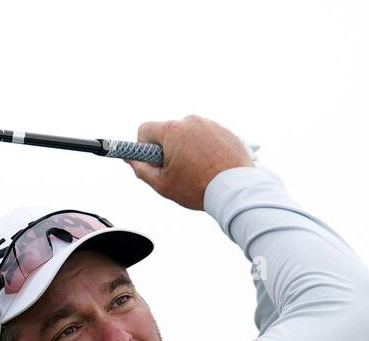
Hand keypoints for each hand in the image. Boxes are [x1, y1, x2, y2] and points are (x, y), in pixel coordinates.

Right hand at [123, 116, 255, 210]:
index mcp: (172, 131)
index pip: (145, 130)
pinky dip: (206, 150)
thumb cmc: (199, 188)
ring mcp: (210, 124)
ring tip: (199, 172)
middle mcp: (191, 121)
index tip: (153, 162)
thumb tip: (131, 159)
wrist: (237, 190)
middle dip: (168, 150)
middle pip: (168, 132)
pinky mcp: (225, 131)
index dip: (144, 148)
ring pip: (189, 135)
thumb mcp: (162, 184)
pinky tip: (212, 168)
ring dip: (188, 150)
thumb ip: (141, 169)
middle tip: (178, 172)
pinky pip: (207, 137)